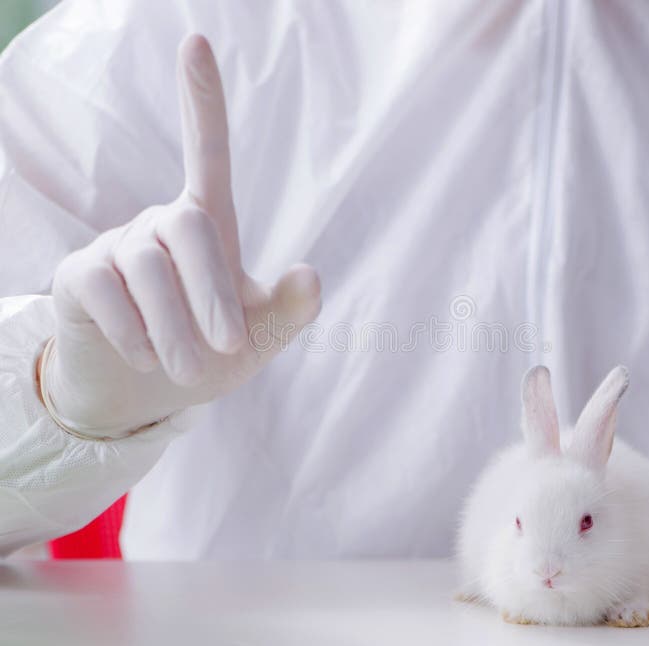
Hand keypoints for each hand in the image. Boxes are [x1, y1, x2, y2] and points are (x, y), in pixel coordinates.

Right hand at [44, 34, 320, 437]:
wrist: (147, 391)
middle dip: (213, 293)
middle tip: (228, 347)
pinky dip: (132, 331)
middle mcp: (161, 224)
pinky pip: (105, 289)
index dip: (202, 101)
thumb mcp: (258, 338)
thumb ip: (288, 311)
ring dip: (175, 326)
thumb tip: (310, 274)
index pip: (205, 153)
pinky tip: (145, 357)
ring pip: (147, 267)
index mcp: (210, 226)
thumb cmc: (209, 353)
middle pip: (187, 228)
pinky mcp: (81, 275)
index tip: (196, 41)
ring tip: (186, 368)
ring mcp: (118, 246)